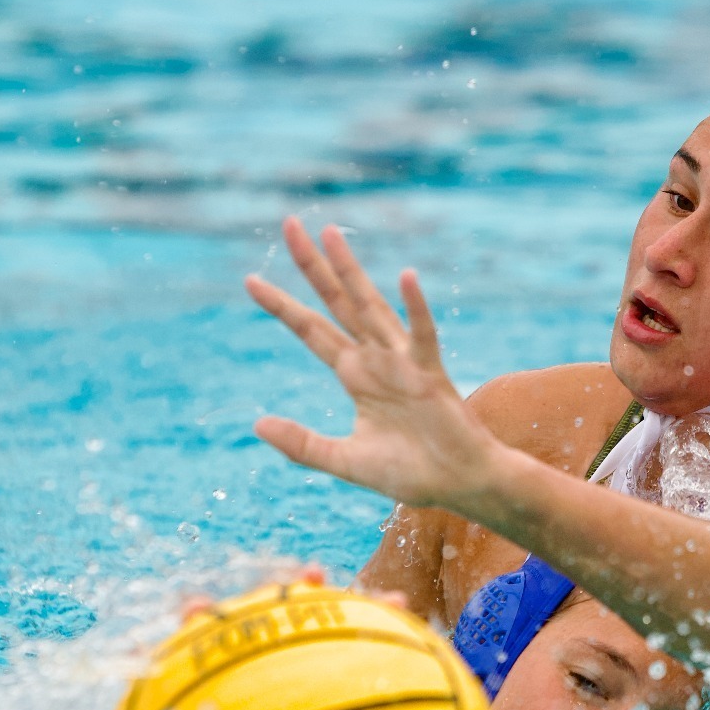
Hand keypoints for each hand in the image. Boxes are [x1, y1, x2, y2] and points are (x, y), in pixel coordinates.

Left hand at [245, 218, 503, 509]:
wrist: (459, 485)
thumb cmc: (410, 472)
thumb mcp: (343, 461)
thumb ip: (302, 445)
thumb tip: (257, 424)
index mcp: (355, 375)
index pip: (310, 330)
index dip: (282, 306)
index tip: (250, 280)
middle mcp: (375, 358)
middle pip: (335, 303)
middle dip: (312, 266)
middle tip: (289, 224)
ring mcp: (403, 361)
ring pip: (370, 306)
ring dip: (351, 271)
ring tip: (330, 233)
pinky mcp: (431, 374)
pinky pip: (422, 334)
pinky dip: (415, 306)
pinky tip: (406, 277)